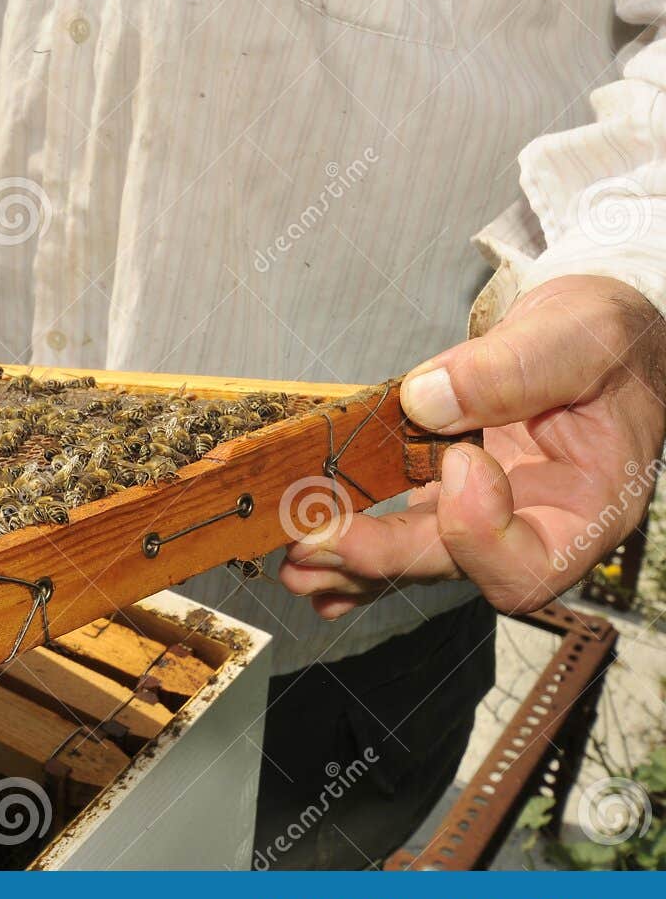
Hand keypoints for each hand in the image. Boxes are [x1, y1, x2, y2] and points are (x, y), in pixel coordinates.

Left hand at [280, 275, 665, 618]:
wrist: (593, 333)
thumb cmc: (605, 338)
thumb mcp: (578, 337)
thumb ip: (512, 369)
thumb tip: (424, 401)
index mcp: (588, 508)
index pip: (530, 562)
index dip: (479, 530)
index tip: (458, 459)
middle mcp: (534, 527)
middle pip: (453, 565)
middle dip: (378, 556)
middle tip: (310, 542)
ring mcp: (485, 516)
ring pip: (414, 557)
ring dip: (349, 561)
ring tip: (293, 559)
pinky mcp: (446, 497)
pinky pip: (398, 535)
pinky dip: (352, 549)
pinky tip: (308, 562)